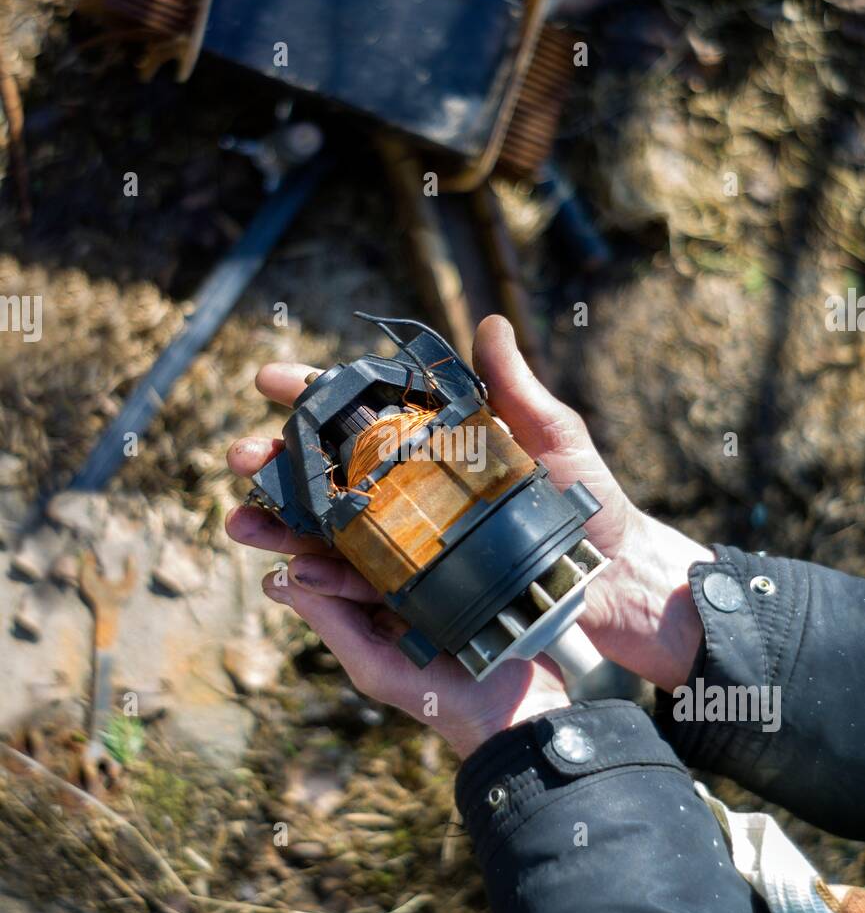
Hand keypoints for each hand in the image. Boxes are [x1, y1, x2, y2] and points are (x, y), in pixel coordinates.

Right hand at [226, 315, 710, 758]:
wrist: (615, 581)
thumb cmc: (589, 505)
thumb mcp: (556, 439)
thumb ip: (516, 389)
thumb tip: (489, 323)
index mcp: (439, 445)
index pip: (364, 411)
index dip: (314, 394)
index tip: (268, 380)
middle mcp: (417, 491)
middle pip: (331, 473)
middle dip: (276, 465)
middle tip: (237, 460)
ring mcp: (415, 541)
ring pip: (331, 530)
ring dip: (280, 526)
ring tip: (239, 523)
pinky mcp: (421, 589)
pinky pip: (362, 583)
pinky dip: (323, 580)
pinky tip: (288, 576)